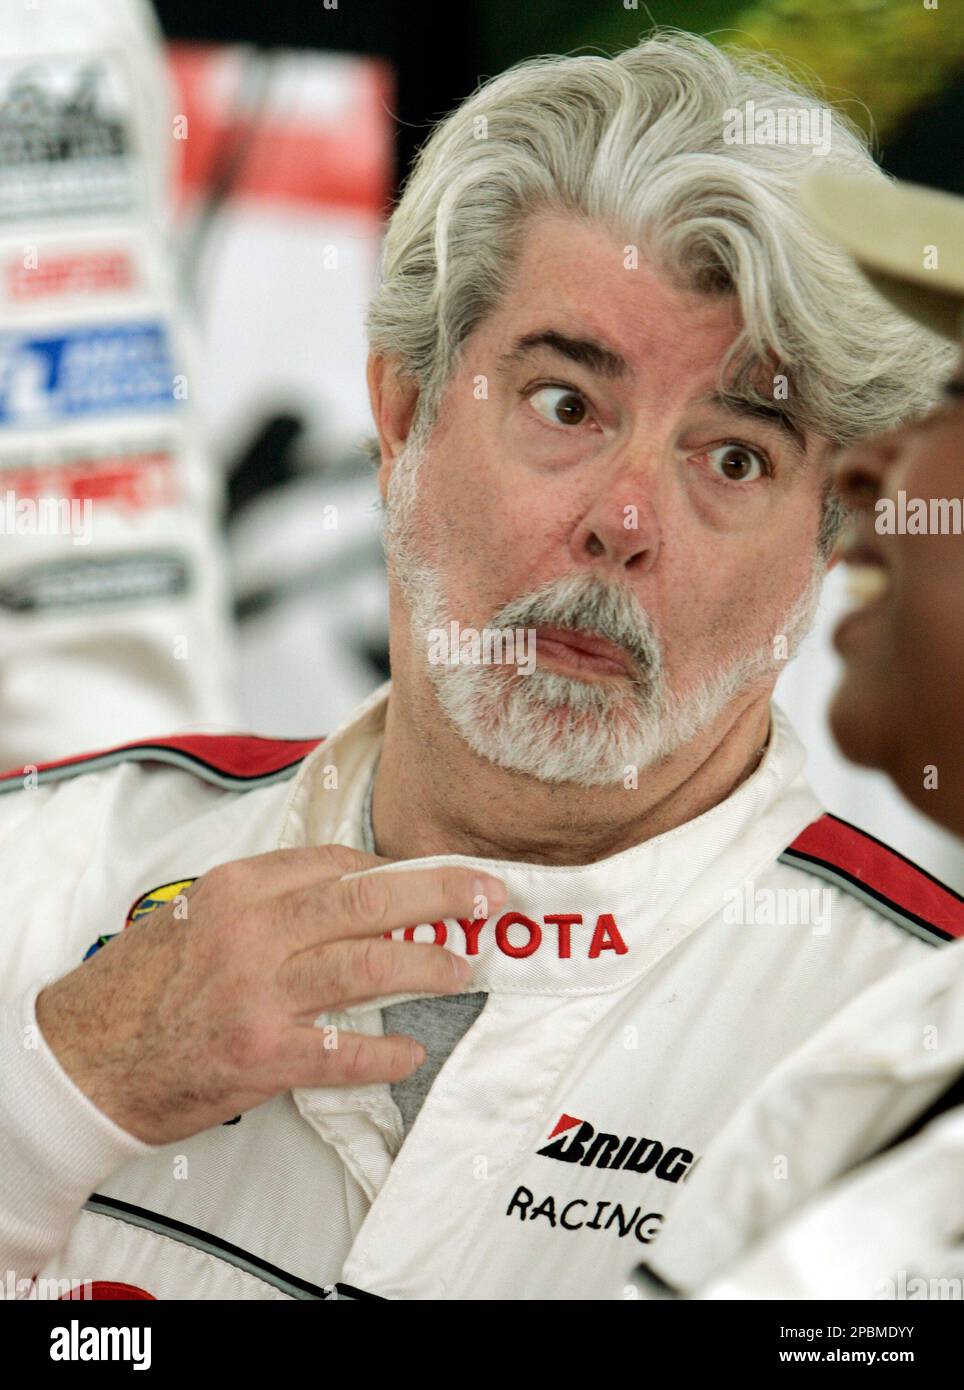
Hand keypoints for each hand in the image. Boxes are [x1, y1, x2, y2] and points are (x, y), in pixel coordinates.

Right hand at [35, 845, 505, 1144]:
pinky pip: (343, 1051)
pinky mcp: (260, 1055)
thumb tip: (349, 890)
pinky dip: (384, 1053)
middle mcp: (250, 932)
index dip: (398, 871)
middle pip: (368, 900)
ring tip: (464, 968)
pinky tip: (407, 1051)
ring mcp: (257, 994)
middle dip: (440, 893)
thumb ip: (267, 900)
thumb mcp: (197, 915)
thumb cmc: (147, 986)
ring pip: (368, 965)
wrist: (86, 1061)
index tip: (436, 878)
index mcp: (237, 888)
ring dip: (428, 965)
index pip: (338, 863)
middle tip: (489, 897)